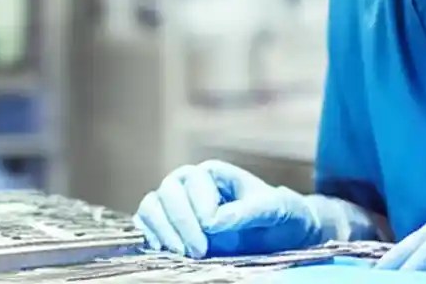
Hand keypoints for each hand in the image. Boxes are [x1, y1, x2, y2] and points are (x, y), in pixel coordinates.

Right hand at [133, 160, 325, 258]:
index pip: (192, 182)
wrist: (281, 234)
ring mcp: (175, 204)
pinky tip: (163, 250)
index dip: (199, 206)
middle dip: (181, 223)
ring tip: (182, 253)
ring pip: (151, 206)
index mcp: (211, 173)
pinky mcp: (167, 225)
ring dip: (162, 230)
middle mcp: (188, 184)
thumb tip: (214, 221)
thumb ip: (248, 210)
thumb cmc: (280, 214)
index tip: (214, 227)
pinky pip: (144, 223)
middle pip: (168, 192)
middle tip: (199, 251)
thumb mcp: (275, 208)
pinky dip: (149, 235)